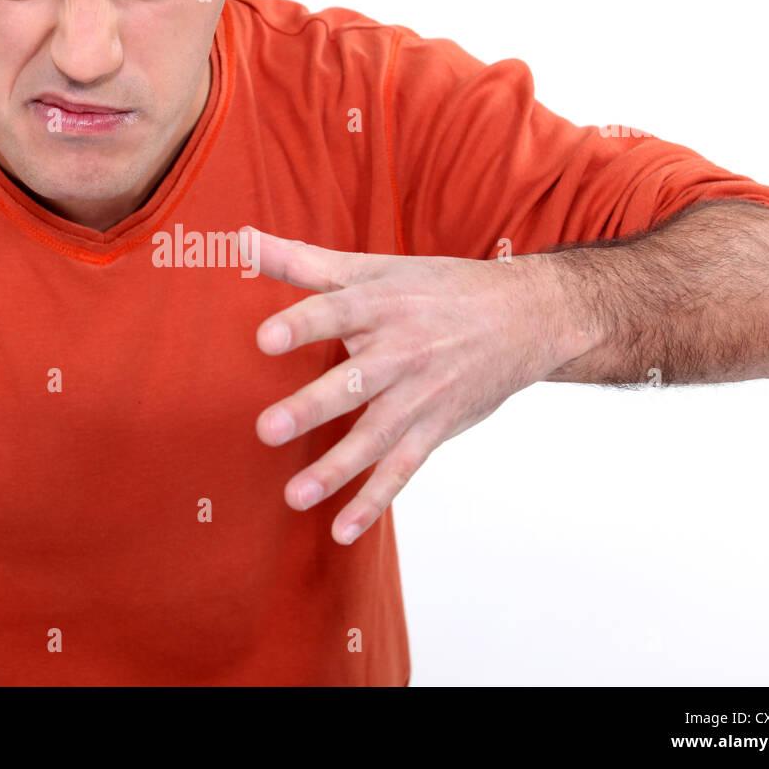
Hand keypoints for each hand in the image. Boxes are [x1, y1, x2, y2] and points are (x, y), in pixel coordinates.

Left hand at [245, 227, 588, 544]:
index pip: (335, 312)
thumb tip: (242, 238)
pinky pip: (403, 469)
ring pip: (376, 435)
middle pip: (353, 381)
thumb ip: (302, 260)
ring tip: (295, 497)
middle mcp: (401, 351)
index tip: (265, 339)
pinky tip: (342, 530)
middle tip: (267, 430)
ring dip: (336, 469)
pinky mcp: (436, 428)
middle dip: (311, 407)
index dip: (301, 325)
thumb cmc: (436, 288)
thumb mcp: (374, 267)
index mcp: (380, 305)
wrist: (526, 315)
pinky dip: (375, 501)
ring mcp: (421, 394)